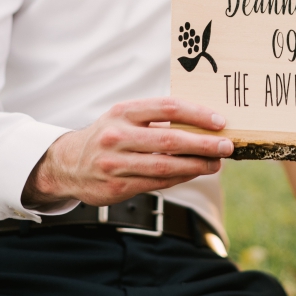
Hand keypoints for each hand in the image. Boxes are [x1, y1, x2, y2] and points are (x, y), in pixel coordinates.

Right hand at [22, 97, 230, 209]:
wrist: (68, 164)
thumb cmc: (108, 135)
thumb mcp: (124, 117)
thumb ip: (156, 118)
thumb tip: (202, 121)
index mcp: (123, 112)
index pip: (168, 107)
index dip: (197, 113)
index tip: (220, 121)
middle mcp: (117, 136)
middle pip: (170, 139)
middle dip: (204, 144)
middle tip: (226, 146)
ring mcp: (115, 164)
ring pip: (166, 166)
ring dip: (196, 166)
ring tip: (216, 163)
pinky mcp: (117, 187)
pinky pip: (157, 183)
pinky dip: (180, 179)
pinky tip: (194, 173)